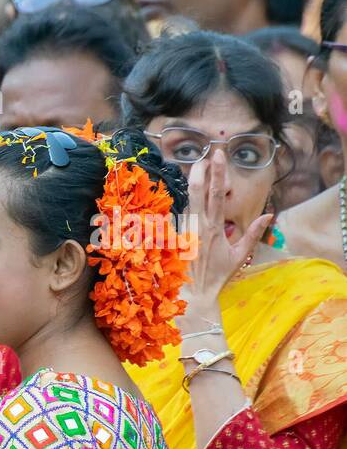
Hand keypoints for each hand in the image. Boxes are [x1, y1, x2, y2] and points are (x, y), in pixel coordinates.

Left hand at [182, 151, 271, 311]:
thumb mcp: (240, 256)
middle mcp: (198, 225)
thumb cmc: (218, 275)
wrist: (194, 293)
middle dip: (202, 171)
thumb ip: (254, 234)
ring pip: (188, 201)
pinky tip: (190, 191)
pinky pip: (181, 214)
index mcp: (214, 227)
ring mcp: (185, 229)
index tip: (217, 155)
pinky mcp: (177, 236)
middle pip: (198, 191)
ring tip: (199, 167)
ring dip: (194, 183)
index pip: (217, 194)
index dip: (217, 173)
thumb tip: (269, 214)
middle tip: (206, 156)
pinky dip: (186, 202)